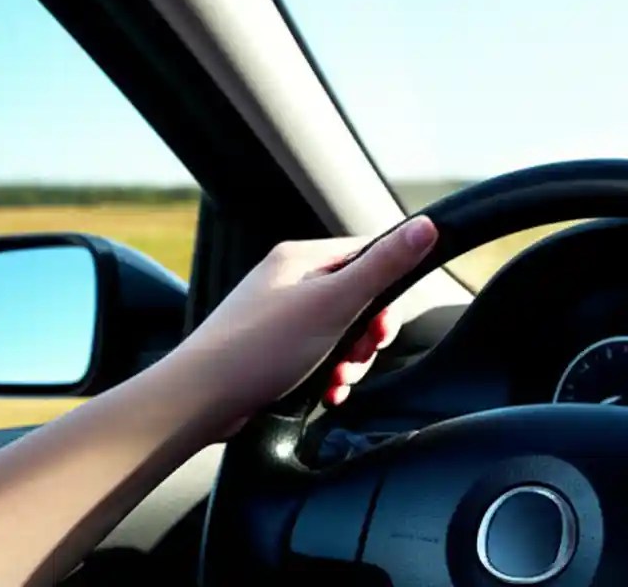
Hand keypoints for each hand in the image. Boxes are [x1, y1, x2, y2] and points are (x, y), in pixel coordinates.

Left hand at [179, 216, 437, 425]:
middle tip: (358, 355)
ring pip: (342, 332)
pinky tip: (327, 391)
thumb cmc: (261, 347)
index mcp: (301, 258)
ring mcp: (279, 316)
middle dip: (367, 335)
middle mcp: (289, 281)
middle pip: (358, 298)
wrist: (199, 400)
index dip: (387, 292)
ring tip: (338, 378)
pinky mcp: (273, 350)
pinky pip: (320, 355)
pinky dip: (330, 374)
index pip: (368, 256)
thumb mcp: (334, 303)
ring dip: (351, 360)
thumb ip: (385, 267)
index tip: (383, 325)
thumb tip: (428, 226)